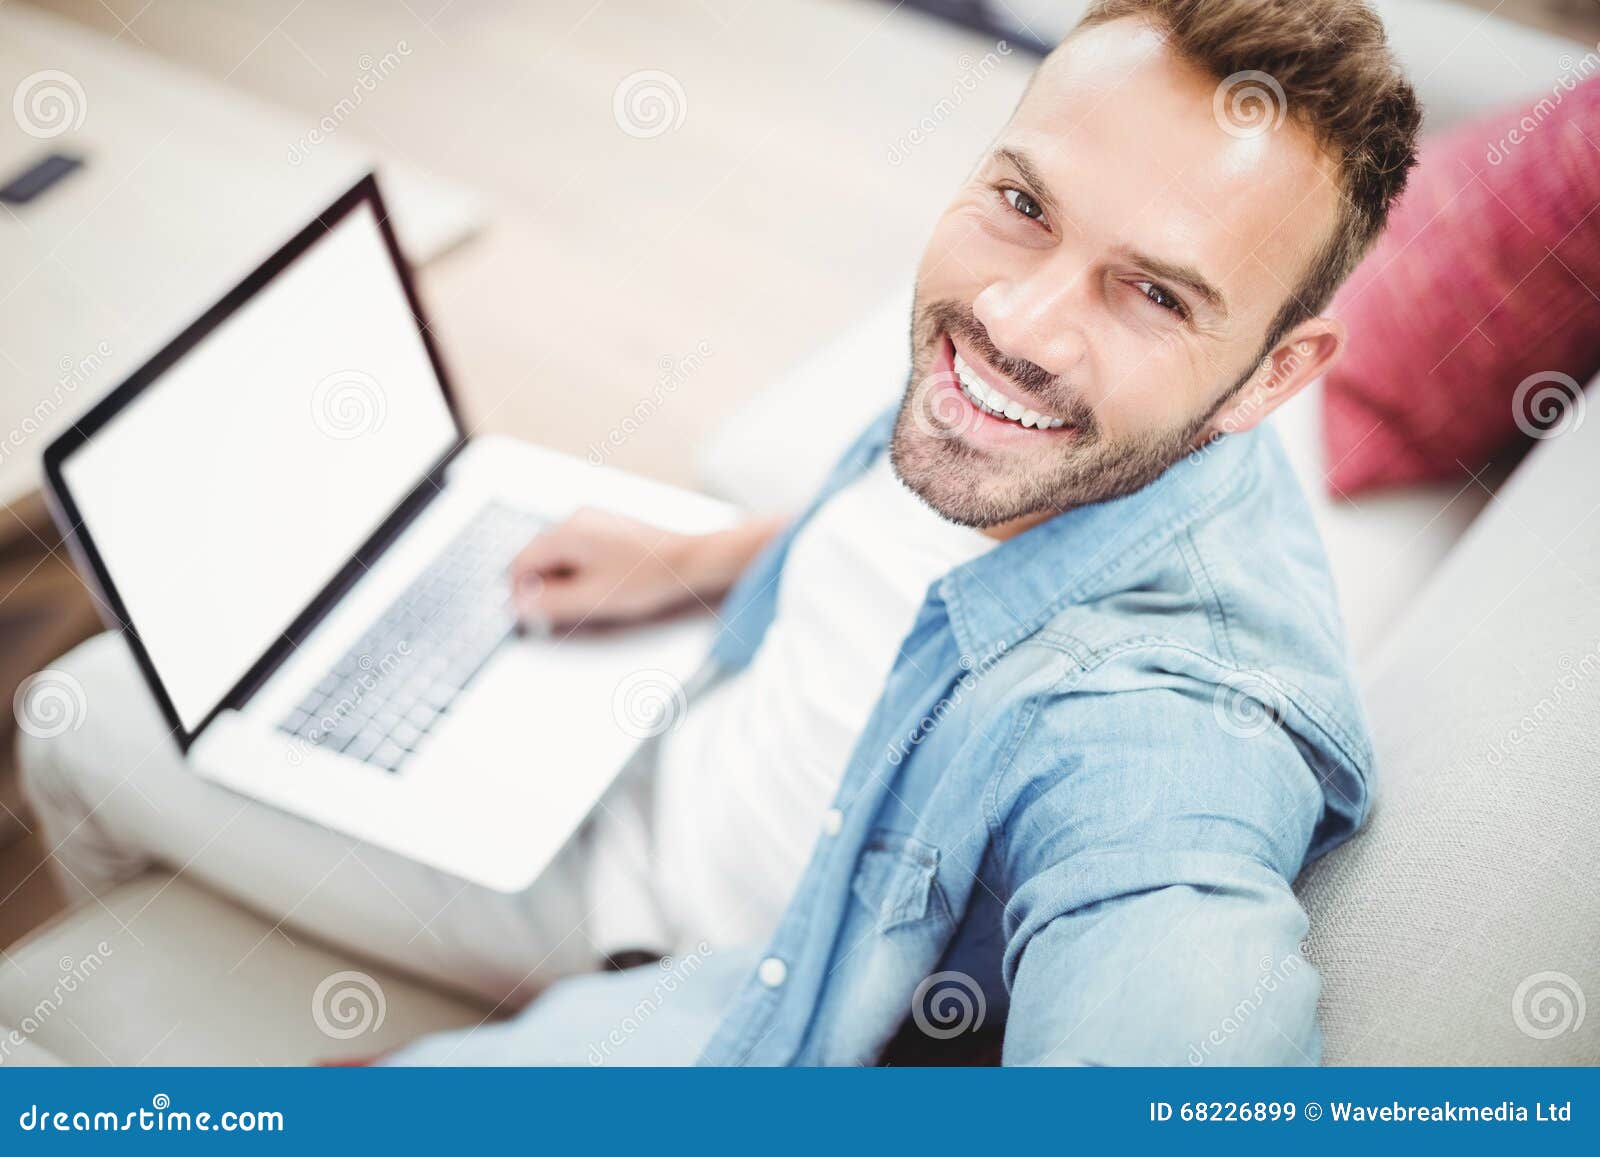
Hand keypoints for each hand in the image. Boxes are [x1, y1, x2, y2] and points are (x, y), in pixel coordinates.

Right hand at [510, 508, 697, 630]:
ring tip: (593, 594)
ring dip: (565, 578)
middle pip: (538, 557)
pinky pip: (578, 548)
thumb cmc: (648, 577)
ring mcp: (592, 519)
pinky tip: (604, 581)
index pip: (520, 563)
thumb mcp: (593, 599)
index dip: (522, 592)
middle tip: (570, 607)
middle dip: (546, 585)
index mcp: (566, 533)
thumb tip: (519, 606)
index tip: (533, 613)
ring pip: (559, 554)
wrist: (688, 560)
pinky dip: (581, 568)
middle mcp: (575, 519)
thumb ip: (551, 603)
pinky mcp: (606, 526)